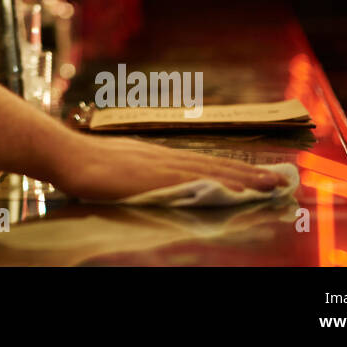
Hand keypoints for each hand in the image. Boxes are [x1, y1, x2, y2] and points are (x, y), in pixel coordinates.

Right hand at [53, 133, 288, 201]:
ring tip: (270, 185)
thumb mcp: (121, 165)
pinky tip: (234, 191)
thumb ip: (143, 174)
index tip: (261, 173)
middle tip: (281, 179)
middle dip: (250, 173)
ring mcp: (159, 166)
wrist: (65, 154)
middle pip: (215, 165)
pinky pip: (192, 184)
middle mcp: (164, 158)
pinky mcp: (150, 178)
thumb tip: (160, 183)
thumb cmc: (85, 163)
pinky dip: (217, 186)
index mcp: (158, 157)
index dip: (235, 168)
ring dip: (243, 178)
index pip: (204, 163)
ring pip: (210, 172)